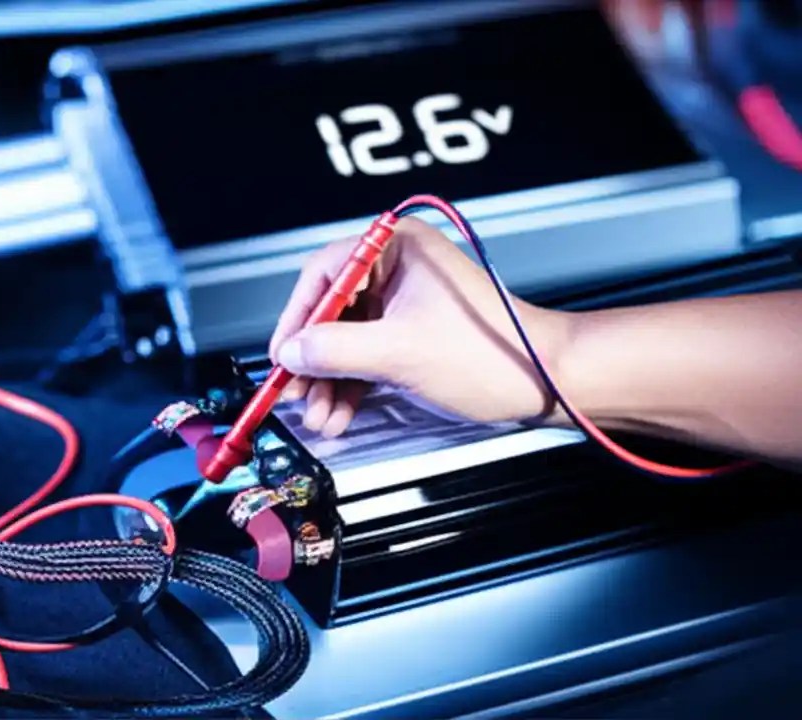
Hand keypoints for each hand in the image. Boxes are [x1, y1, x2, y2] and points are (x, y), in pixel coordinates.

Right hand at [268, 217, 574, 436]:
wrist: (548, 380)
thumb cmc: (493, 352)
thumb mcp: (399, 352)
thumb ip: (335, 349)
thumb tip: (291, 352)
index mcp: (397, 248)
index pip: (324, 274)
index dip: (297, 318)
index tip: (282, 356)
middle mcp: (398, 268)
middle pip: (331, 311)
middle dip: (313, 360)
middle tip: (294, 393)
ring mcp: (405, 302)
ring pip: (346, 340)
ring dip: (329, 381)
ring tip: (320, 417)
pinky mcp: (412, 333)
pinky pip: (366, 355)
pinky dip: (350, 385)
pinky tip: (338, 414)